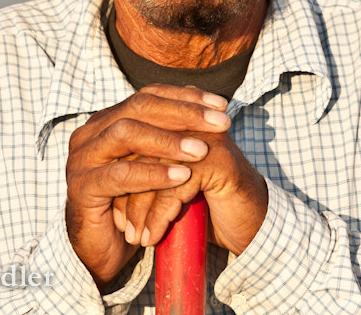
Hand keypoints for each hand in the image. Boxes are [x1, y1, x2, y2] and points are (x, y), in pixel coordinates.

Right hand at [64, 85, 231, 286]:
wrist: (105, 248)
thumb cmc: (136, 201)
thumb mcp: (156, 162)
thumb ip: (171, 134)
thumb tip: (211, 105)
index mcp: (107, 120)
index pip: (149, 95)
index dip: (186, 97)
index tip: (222, 105)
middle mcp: (90, 133)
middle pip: (139, 106)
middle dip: (184, 113)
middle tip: (221, 123)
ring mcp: (81, 158)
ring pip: (126, 133)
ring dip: (168, 140)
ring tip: (202, 150)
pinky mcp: (81, 187)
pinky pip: (120, 174)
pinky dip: (153, 173)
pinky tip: (182, 176)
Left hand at [114, 119, 268, 255]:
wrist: (253, 225)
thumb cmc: (211, 208)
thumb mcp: (175, 187)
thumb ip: (151, 172)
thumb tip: (108, 181)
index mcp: (183, 124)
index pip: (138, 137)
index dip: (123, 173)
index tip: (112, 208)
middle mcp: (194, 125)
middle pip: (143, 150)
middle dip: (126, 192)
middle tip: (119, 223)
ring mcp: (207, 140)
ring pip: (156, 169)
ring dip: (140, 208)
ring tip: (134, 236)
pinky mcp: (217, 161)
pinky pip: (175, 188)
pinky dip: (159, 217)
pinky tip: (152, 237)